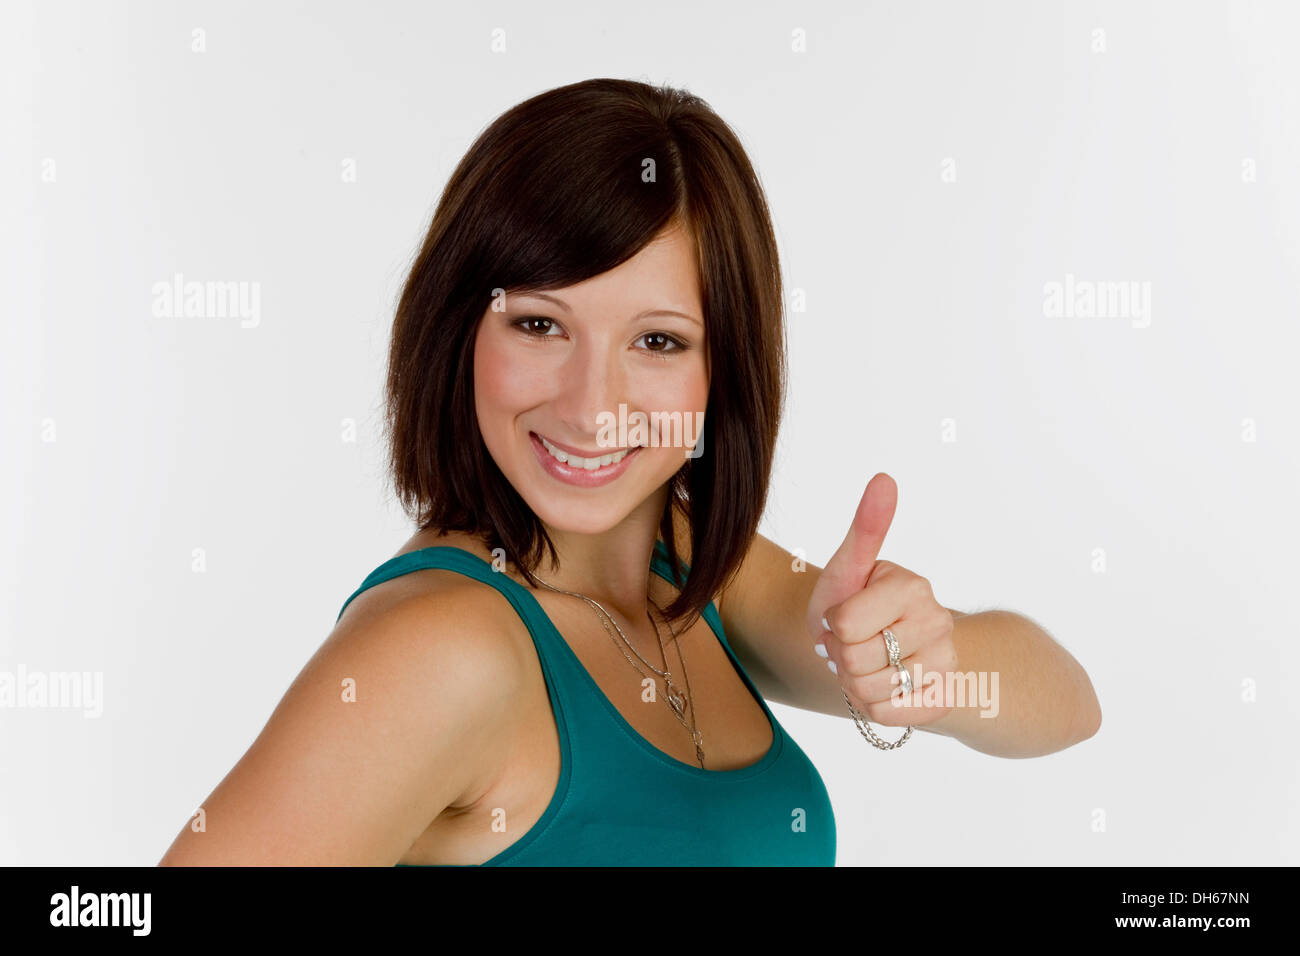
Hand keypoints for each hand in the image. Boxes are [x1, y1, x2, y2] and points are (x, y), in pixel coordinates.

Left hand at [806, 473, 957, 727]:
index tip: (842, 615)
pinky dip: (871, 705)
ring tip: (865, 663)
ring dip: (853, 683)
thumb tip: (885, 478)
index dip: (832, 625)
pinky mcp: (943, 699)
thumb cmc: (854, 601)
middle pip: (855, 661)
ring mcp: (946, 663)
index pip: (845, 625)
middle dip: (841, 655)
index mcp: (913, 587)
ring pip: (868, 692)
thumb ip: (866, 527)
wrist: (880, 645)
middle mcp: (939, 623)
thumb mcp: (849, 566)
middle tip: (852, 642)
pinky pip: (885, 715)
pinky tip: (880, 684)